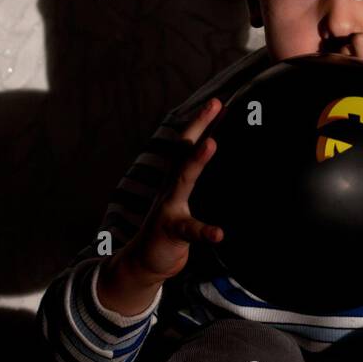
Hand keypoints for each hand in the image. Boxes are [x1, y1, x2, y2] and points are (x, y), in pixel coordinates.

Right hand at [117, 98, 226, 283]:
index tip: (218, 101)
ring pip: (183, 181)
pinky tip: (219, 233)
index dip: (201, 121)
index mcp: (176, 178)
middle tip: (215, 104)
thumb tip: (215, 151)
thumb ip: (194, 175)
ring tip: (212, 144)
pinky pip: (189, 230)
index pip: (189, 143)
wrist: (143, 260)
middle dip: (199, 126)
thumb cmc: (170, 223)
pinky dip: (204, 231)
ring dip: (197, 161)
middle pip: (184, 150)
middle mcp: (170, 187)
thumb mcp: (182, 196)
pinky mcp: (170, 232)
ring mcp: (168, 207)